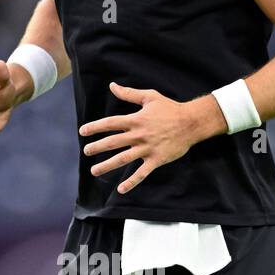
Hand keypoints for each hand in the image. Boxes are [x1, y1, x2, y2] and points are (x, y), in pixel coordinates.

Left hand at [79, 82, 219, 193]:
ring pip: (123, 159)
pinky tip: (121, 189)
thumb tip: (112, 86)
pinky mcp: (156, 160)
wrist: (191, 123)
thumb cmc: (170, 109)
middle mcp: (139, 135)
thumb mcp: (150, 97)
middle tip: (86, 151)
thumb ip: (129, 94)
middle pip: (113, 142)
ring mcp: (147, 149)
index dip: (95, 127)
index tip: (83, 131)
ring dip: (107, 165)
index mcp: (136, 119)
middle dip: (97, 147)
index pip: (110, 123)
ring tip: (95, 171)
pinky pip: (142, 173)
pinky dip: (132, 181)